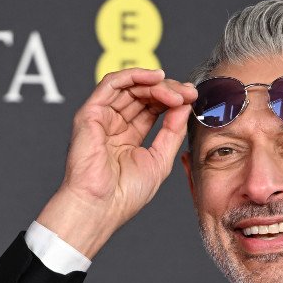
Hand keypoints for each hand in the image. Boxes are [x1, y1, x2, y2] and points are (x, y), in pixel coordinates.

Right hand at [36, 67, 197, 257]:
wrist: (102, 207)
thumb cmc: (124, 194)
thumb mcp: (160, 159)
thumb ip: (172, 131)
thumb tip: (185, 105)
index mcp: (128, 137)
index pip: (152, 107)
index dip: (172, 99)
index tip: (192, 100)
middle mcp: (114, 124)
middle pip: (143, 94)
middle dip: (168, 89)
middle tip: (188, 94)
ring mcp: (101, 117)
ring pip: (130, 86)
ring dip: (156, 84)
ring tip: (176, 92)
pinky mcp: (90, 113)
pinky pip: (111, 83)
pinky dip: (134, 75)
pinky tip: (155, 78)